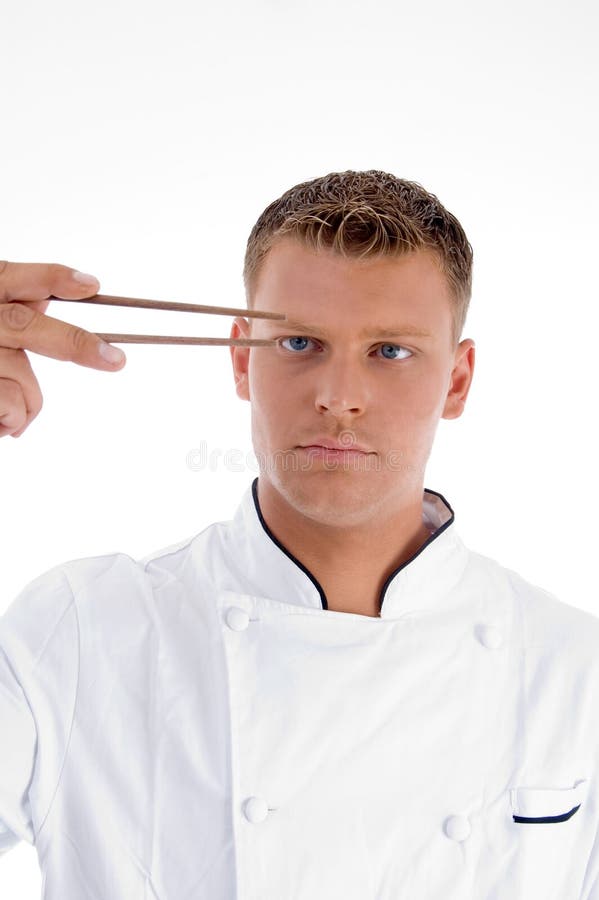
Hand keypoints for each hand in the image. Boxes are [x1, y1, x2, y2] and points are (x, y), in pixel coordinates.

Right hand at [0, 260, 125, 437]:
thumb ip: (9, 311)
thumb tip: (46, 301)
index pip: (10, 278)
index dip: (50, 279)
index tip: (91, 285)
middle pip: (23, 327)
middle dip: (75, 343)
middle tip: (115, 360)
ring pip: (22, 379)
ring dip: (29, 404)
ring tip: (10, 413)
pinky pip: (10, 406)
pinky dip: (13, 421)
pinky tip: (0, 423)